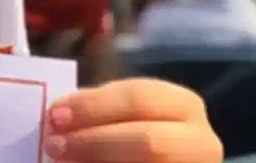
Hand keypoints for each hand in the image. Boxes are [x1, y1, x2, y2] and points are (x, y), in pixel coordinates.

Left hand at [43, 78, 221, 162]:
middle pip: (148, 141)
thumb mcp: (117, 113)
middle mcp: (202, 142)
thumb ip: (95, 111)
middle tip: (54, 145)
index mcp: (183, 105)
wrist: (163, 155)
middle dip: (95, 142)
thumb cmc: (126, 129)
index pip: (138, 98)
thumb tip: (55, 118)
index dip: (93, 107)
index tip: (54, 116)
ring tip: (62, 162)